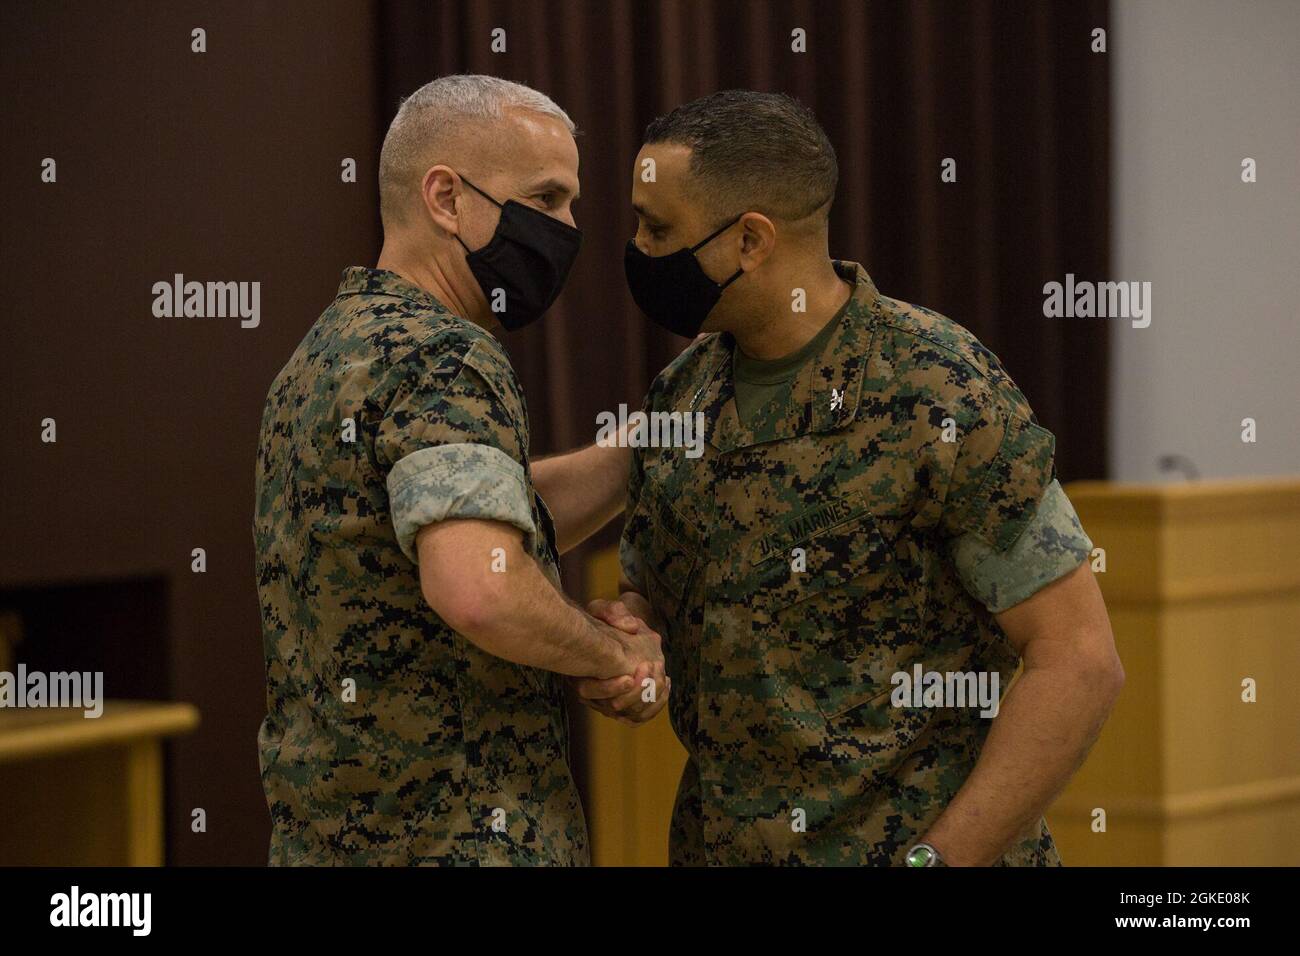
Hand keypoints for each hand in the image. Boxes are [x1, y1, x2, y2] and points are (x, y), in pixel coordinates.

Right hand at [574, 597, 669, 725]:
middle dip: (637, 690)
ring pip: (631, 714)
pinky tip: (666, 683)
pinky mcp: (626, 707)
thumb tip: (631, 626)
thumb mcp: (603, 609)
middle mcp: (591, 694)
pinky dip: (656, 704)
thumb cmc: (605, 621)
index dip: (611, 687)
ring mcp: (609, 703)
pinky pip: (641, 717)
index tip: (629, 676)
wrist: (614, 634)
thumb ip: (613, 612)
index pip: (589, 691)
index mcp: (579, 673)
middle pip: (614, 707)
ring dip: (650, 695)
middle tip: (649, 665)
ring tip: (661, 671)